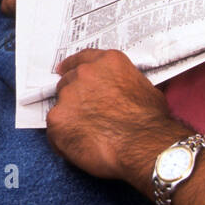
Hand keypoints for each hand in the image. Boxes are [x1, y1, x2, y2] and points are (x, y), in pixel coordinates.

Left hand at [46, 48, 183, 188]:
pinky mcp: (58, 119)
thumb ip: (124, 83)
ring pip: (61, 106)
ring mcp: (69, 95)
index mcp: (107, 62)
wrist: (143, 143)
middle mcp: (85, 73)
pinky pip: (55, 129)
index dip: (71, 65)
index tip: (62, 70)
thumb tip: (122, 92)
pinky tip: (80, 146)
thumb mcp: (144, 87)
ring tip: (87, 134)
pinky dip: (63, 138)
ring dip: (69, 117)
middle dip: (74, 96)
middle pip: (68, 81)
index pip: (82, 58)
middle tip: (84, 114)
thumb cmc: (150, 120)